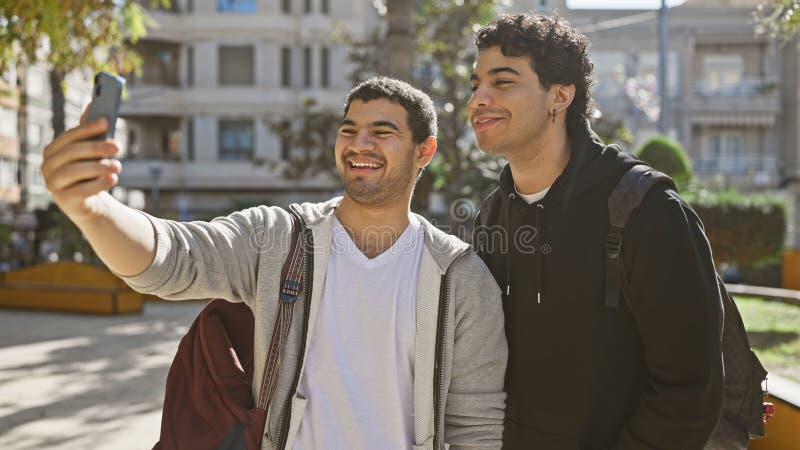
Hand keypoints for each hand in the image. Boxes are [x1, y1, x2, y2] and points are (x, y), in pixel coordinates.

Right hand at [40, 106, 121, 224]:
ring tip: (117, 166)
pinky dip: (98, 184)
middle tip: (117, 146)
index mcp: (53, 151)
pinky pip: (81, 190)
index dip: (88, 128)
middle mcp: (47, 166)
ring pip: (74, 171)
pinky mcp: (64, 201)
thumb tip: (92, 104)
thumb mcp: (90, 152)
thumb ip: (89, 132)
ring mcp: (53, 184)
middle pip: (71, 152)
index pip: (69, 137)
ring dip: (98, 166)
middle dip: (96, 147)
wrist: (90, 203)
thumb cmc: (89, 172)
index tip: (107, 122)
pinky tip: (112, 179)